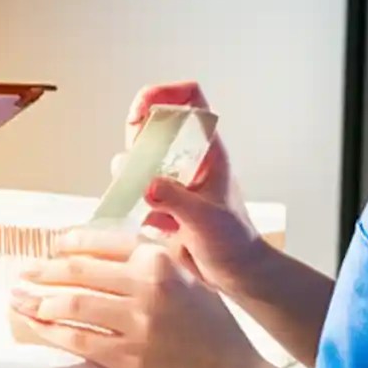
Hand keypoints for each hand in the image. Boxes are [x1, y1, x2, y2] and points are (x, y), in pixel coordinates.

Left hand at [10, 226, 264, 367]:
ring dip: (39, 299)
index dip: (72, 244)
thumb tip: (113, 258)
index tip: (54, 246)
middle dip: (45, 271)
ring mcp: (136, 322)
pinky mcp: (126, 356)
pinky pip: (78, 339)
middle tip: (25, 272)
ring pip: (73, 304)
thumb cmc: (215, 333)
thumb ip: (156, 266)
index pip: (105, 242)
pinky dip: (50, 331)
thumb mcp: (192, 282)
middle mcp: (148, 286)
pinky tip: (35, 325)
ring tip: (19, 297)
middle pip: (81, 271)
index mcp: (162, 262)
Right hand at [117, 81, 265, 293]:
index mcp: (208, 151)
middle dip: (137, 139)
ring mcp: (176, 180)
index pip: (191, 100)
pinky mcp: (164, 202)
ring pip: (142, 158)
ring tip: (137, 195)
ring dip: (131, 172)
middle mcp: (190, 160)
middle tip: (133, 164)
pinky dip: (133, 201)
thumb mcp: (206, 220)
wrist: (237, 273)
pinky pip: (138, 190)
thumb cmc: (234, 243)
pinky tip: (150, 222)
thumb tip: (148, 185)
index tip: (141, 110)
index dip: (164, 94)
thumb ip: (176, 200)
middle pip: (155, 126)